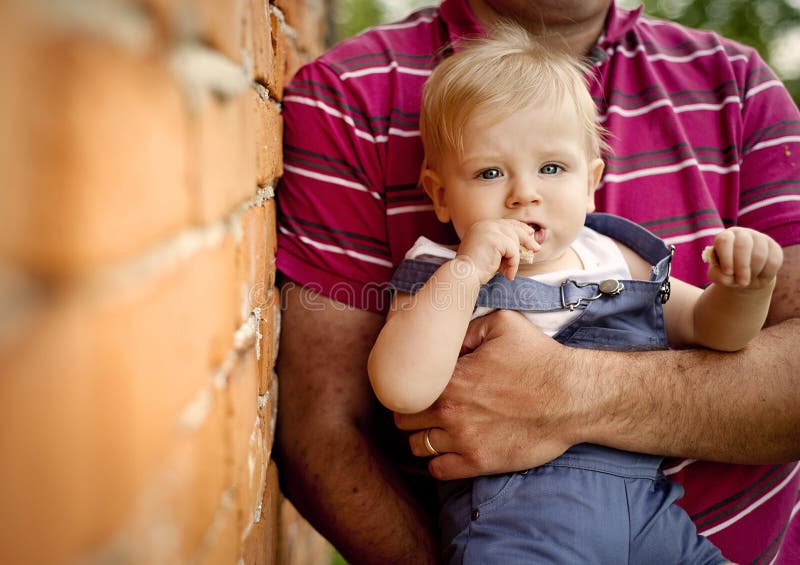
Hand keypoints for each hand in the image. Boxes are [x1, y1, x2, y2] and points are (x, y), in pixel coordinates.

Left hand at [393, 310, 582, 479]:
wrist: (571, 396)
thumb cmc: (539, 358)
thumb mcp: (502, 324)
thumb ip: (466, 327)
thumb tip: (447, 336)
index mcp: (450, 377)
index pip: (407, 388)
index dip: (411, 386)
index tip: (420, 387)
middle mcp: (449, 409)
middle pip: (404, 419)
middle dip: (412, 413)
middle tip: (425, 410)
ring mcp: (463, 438)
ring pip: (417, 446)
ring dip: (423, 438)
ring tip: (437, 431)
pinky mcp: (479, 462)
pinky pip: (438, 470)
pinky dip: (438, 463)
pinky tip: (450, 452)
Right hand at [456, 219, 538, 283]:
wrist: (464, 274)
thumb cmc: (475, 268)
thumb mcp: (490, 252)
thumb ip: (502, 244)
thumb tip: (525, 243)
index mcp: (481, 225)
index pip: (505, 223)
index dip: (519, 228)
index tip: (530, 235)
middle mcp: (485, 224)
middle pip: (513, 228)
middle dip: (526, 238)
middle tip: (536, 248)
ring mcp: (489, 230)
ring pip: (514, 240)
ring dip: (515, 258)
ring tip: (509, 271)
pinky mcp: (496, 239)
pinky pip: (513, 251)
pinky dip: (513, 265)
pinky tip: (508, 275)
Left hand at [705, 227, 782, 288]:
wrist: (747, 276)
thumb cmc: (729, 274)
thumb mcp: (720, 276)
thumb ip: (720, 275)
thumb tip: (728, 274)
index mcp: (725, 237)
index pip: (725, 241)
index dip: (726, 256)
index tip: (728, 272)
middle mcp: (742, 234)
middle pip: (743, 245)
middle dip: (742, 266)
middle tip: (742, 283)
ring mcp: (760, 238)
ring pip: (759, 254)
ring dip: (754, 272)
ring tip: (748, 280)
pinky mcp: (774, 247)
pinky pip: (773, 261)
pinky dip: (766, 274)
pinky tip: (759, 276)